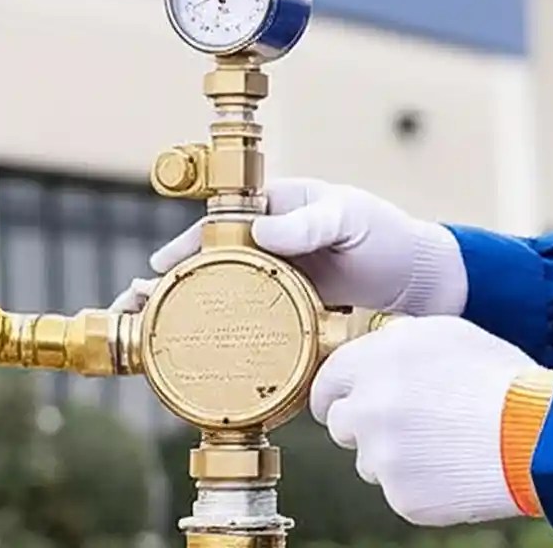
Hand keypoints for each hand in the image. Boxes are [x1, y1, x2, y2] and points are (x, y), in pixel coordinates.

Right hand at [108, 178, 466, 315]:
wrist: (419, 279)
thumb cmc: (387, 236)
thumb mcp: (352, 218)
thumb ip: (313, 222)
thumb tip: (265, 230)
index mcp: (278, 207)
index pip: (221, 223)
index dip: (186, 244)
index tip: (161, 265)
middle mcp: (268, 240)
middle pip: (206, 259)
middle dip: (167, 280)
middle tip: (134, 302)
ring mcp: (273, 275)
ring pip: (217, 289)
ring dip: (181, 306)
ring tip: (145, 327)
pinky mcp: (284, 307)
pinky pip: (244, 313)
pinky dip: (216, 326)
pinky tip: (193, 346)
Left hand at [310, 316, 536, 526]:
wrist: (534, 434)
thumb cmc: (499, 378)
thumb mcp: (446, 333)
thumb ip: (397, 342)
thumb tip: (375, 351)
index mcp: (374, 360)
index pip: (327, 381)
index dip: (339, 393)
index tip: (347, 401)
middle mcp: (368, 407)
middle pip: (340, 424)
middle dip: (364, 425)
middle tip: (405, 423)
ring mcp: (381, 455)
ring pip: (368, 461)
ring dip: (392, 455)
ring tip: (442, 442)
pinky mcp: (400, 495)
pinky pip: (396, 490)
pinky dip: (418, 484)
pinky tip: (452, 466)